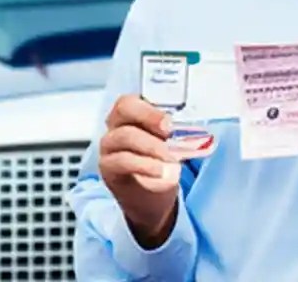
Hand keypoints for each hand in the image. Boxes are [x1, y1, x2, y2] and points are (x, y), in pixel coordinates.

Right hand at [98, 94, 181, 247]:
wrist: (151, 197)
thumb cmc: (159, 164)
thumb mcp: (170, 145)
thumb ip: (174, 134)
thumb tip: (190, 131)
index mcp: (131, 115)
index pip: (131, 101)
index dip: (150, 110)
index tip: (170, 124)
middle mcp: (115, 126)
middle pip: (124, 110)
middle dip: (149, 118)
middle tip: (169, 134)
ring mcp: (109, 146)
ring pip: (125, 136)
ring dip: (152, 146)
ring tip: (171, 160)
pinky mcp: (107, 167)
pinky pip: (122, 161)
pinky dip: (145, 165)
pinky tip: (160, 172)